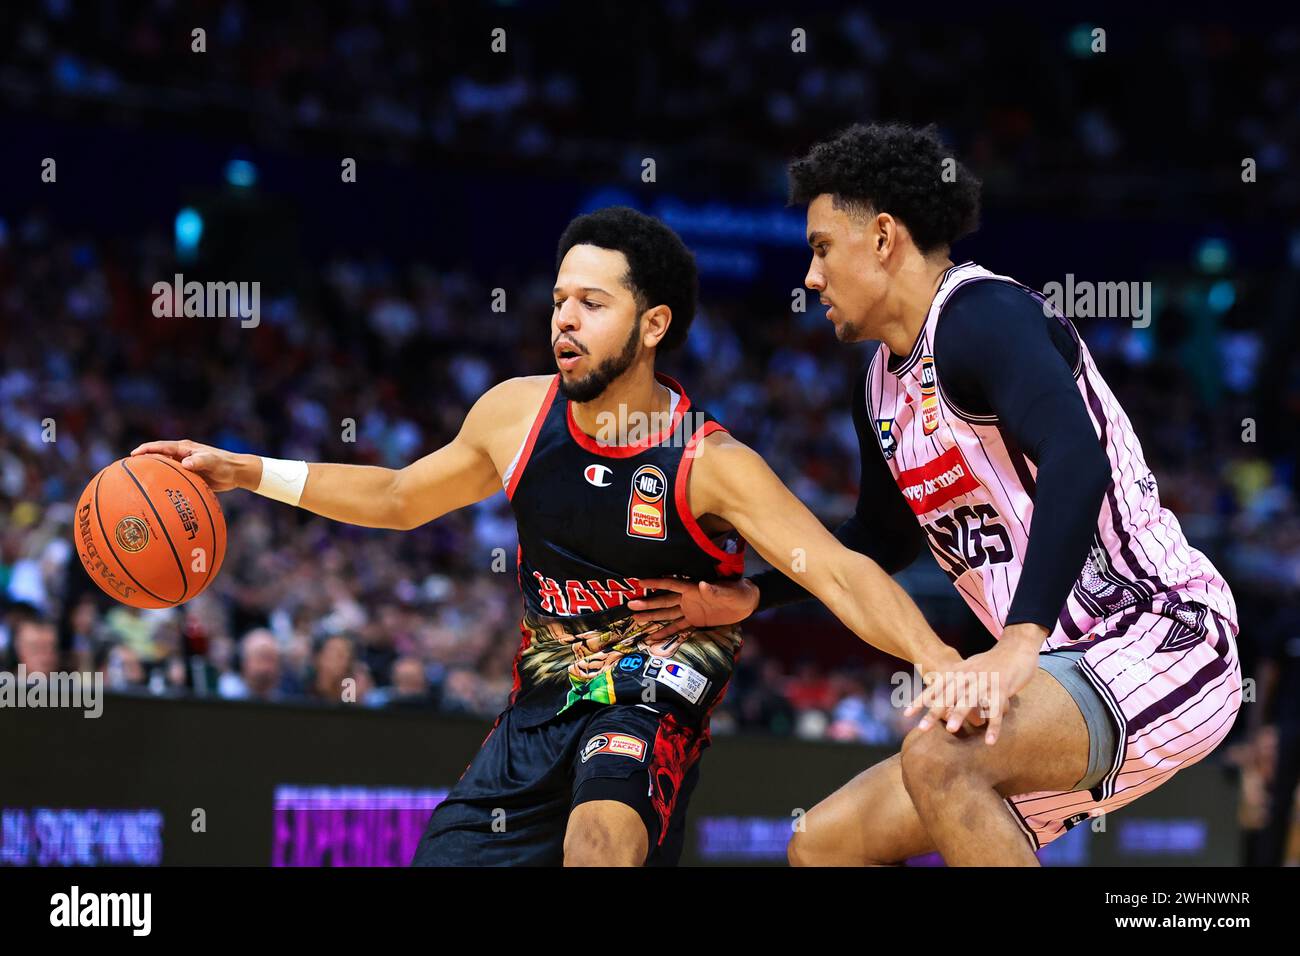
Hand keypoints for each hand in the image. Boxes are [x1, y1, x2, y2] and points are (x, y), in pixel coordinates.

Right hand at [130, 440, 253, 492]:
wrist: (236, 472)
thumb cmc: (225, 465)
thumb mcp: (213, 462)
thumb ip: (201, 461)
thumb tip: (185, 463)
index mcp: (184, 448)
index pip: (161, 446)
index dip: (146, 450)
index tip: (132, 455)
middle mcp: (181, 455)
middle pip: (157, 456)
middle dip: (142, 460)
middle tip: (126, 468)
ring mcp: (183, 465)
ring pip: (162, 468)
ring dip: (151, 472)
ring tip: (134, 482)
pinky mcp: (187, 475)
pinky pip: (170, 479)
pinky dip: (161, 483)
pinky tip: (154, 494)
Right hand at [626, 577, 758, 640]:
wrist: (747, 602)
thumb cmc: (740, 591)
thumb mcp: (730, 591)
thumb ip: (716, 590)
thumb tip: (703, 586)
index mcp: (694, 587)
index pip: (671, 584)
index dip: (656, 583)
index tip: (640, 582)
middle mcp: (689, 598)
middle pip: (664, 600)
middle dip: (648, 603)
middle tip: (630, 605)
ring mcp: (690, 609)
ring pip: (667, 613)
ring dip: (652, 616)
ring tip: (636, 618)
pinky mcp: (695, 620)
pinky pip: (678, 627)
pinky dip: (666, 632)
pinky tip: (654, 637)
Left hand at [905, 623, 1044, 744]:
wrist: (1016, 647)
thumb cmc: (990, 662)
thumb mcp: (967, 668)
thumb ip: (953, 681)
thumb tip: (937, 696)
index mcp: (958, 672)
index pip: (936, 687)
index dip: (921, 700)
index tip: (907, 715)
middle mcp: (969, 676)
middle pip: (949, 694)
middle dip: (935, 711)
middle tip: (922, 728)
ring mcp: (985, 681)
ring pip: (971, 699)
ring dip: (960, 714)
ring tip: (951, 730)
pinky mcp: (1003, 687)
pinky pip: (997, 709)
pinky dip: (994, 726)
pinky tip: (990, 742)